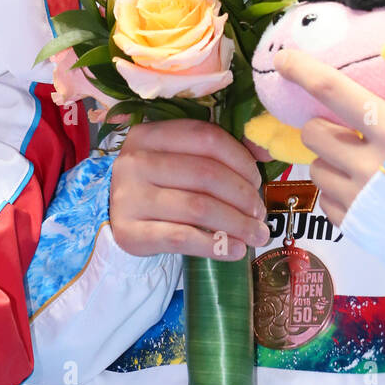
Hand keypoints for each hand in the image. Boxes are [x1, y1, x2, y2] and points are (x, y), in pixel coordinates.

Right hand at [110, 118, 271, 259]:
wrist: (119, 218)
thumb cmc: (160, 185)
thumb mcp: (180, 159)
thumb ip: (217, 151)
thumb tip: (264, 152)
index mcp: (151, 134)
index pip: (207, 138)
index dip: (241, 160)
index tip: (257, 181)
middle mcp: (136, 161)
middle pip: (206, 174)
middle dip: (243, 196)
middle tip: (260, 213)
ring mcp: (129, 197)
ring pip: (198, 207)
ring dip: (237, 224)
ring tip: (256, 234)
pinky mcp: (129, 232)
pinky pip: (181, 238)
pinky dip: (215, 245)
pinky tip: (235, 251)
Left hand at [244, 5, 384, 225]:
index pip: (333, 92)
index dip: (303, 71)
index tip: (282, 60)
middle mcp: (369, 165)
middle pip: (314, 133)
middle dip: (324, 126)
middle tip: (350, 128)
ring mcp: (359, 199)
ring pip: (316, 167)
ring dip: (331, 160)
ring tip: (363, 161)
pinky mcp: (354, 226)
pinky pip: (326, 199)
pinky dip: (339, 190)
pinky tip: (367, 189)